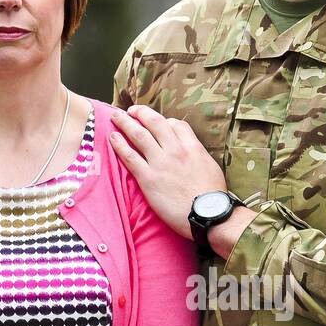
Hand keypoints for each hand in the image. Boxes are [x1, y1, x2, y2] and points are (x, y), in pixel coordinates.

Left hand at [109, 104, 227, 240]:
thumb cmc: (213, 196)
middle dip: (141, 113)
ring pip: (139, 135)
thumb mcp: (211, 166)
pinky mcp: (148, 178)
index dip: (164, 120)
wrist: (208, 215)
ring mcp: (161, 163)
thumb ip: (198, 154)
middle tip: (131, 110)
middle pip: (154, 122)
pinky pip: (130, 157)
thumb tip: (191, 150)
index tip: (156, 122)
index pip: (176, 124)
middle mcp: (175, 150)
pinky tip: (112, 138)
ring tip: (116, 117)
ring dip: (125, 123)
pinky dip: (119, 144)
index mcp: (192, 147)